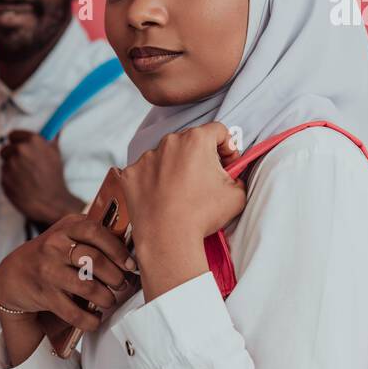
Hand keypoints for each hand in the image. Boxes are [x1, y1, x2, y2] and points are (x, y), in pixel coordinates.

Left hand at [0, 130, 83, 224]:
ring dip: (12, 169)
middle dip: (12, 156)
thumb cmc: (54, 178)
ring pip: (5, 163)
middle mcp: (20, 150)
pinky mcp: (4, 179)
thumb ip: (49, 139)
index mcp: (33, 141)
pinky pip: (3, 176)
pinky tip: (21, 186)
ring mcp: (10, 165)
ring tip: (26, 178)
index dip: (16, 142)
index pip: (13, 135)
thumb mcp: (55, 154)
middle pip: (6, 149)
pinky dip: (10, 180)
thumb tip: (53, 129)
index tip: (19, 147)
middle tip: (24, 167)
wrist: (51, 202)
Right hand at [0, 214, 137, 341]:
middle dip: (115, 276)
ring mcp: (48, 271)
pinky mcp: (44, 295)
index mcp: (65, 228)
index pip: (95, 231)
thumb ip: (93, 238)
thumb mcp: (67, 236)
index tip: (130, 264)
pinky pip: (74, 312)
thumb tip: (131, 253)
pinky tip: (95, 319)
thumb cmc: (51, 255)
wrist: (14, 275)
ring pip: (87, 287)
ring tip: (109, 300)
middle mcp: (54, 246)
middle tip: (122, 284)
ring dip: (106, 298)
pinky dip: (90, 320)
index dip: (117, 249)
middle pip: (94, 260)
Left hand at [118, 121, 245, 299]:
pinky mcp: (130, 173)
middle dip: (200, 157)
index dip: (228, 147)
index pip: (218, 131)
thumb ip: (237, 176)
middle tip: (205, 180)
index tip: (228, 164)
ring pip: (166, 156)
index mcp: (196, 140)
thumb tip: (232, 175)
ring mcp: (146, 157)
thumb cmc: (203, 215)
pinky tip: (160, 197)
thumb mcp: (237, 194)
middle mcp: (169, 142)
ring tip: (180, 193)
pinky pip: (145, 172)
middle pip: (190, 142)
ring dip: (175, 167)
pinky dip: (153, 181)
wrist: (168, 238)